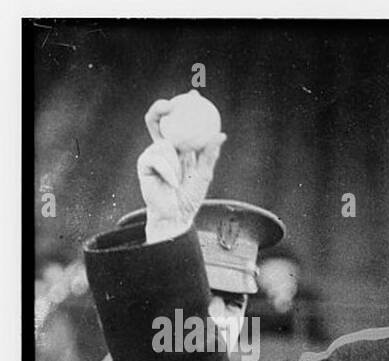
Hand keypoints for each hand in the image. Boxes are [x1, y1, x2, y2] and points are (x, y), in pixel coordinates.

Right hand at [136, 99, 225, 242]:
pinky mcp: (144, 163)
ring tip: (179, 179)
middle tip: (171, 105)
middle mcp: (163, 146)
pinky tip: (172, 181)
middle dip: (160, 107)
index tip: (194, 95)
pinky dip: (169, 171)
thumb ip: (210, 153)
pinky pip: (157, 159)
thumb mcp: (204, 173)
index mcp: (178, 146)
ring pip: (163, 144)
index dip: (185, 105)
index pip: (179, 121)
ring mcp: (152, 153)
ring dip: (175, 163)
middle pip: (157, 119)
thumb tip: (221, 134)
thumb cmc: (190, 196)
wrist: (176, 214)